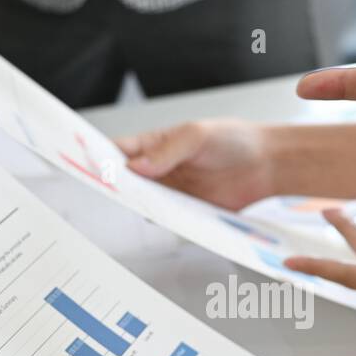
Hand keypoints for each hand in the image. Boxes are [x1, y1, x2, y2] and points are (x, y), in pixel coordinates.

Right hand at [114, 119, 278, 210]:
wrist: (268, 166)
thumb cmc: (235, 140)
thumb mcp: (196, 136)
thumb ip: (166, 152)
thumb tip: (136, 167)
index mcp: (157, 144)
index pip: (121, 150)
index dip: (101, 156)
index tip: (86, 163)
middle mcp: (161, 169)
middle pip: (127, 180)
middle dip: (114, 185)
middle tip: (105, 189)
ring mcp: (174, 192)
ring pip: (144, 202)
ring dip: (137, 204)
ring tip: (130, 204)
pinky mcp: (188, 211)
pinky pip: (167, 218)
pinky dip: (160, 220)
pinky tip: (158, 217)